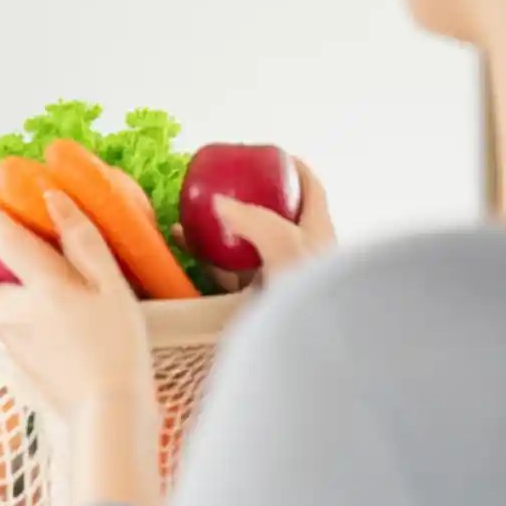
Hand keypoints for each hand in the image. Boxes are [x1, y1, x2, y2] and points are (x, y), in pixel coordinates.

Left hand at [0, 192, 162, 505]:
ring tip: (31, 304)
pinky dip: (14, 331)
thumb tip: (54, 201)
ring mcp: (13, 346)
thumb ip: (83, 242)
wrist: (108, 412)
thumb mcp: (112, 286)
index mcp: (41, 286)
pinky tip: (46, 337)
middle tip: (7, 269)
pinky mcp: (18, 371)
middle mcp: (15, 313)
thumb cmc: (118, 345)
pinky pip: (4, 340)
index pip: (3, 241)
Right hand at [176, 156, 335, 291]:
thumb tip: (219, 204)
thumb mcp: (285, 243)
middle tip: (225, 185)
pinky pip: (228, 271)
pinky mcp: (256, 301)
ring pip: (247, 244)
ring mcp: (278, 277)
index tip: (271, 156)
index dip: (294, 169)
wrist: (311, 349)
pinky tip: (185, 242)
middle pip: (276, 216)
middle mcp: (302, 252)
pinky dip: (207, 256)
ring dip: (220, 228)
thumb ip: (253, 220)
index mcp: (319, 231)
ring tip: (194, 212)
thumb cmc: (309, 292)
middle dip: (249, 199)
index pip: (311, 189)